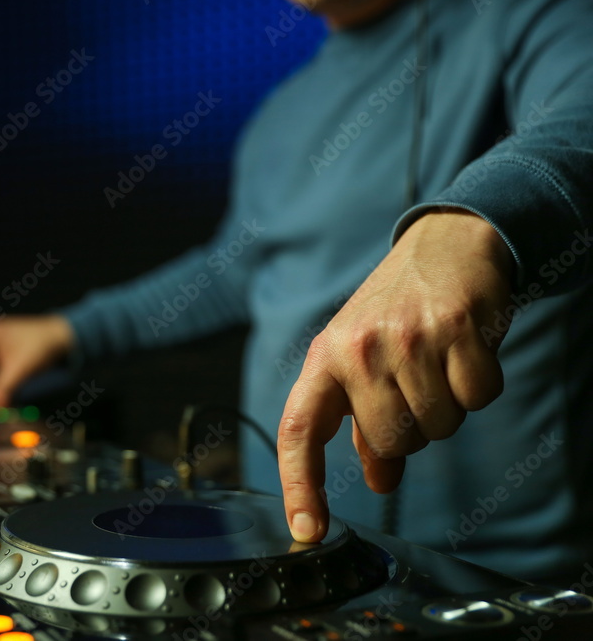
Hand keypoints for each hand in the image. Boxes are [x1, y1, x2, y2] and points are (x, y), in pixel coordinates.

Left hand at [277, 210, 514, 541]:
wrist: (444, 245)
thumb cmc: (395, 313)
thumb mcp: (360, 361)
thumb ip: (361, 422)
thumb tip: (380, 480)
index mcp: (324, 358)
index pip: (298, 431)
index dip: (299, 485)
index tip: (306, 530)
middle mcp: (359, 348)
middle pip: (392, 441)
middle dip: (410, 431)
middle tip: (413, 387)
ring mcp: (408, 338)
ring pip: (439, 427)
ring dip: (446, 407)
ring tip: (436, 364)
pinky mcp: (458, 328)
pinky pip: (478, 398)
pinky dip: (479, 385)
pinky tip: (465, 352)